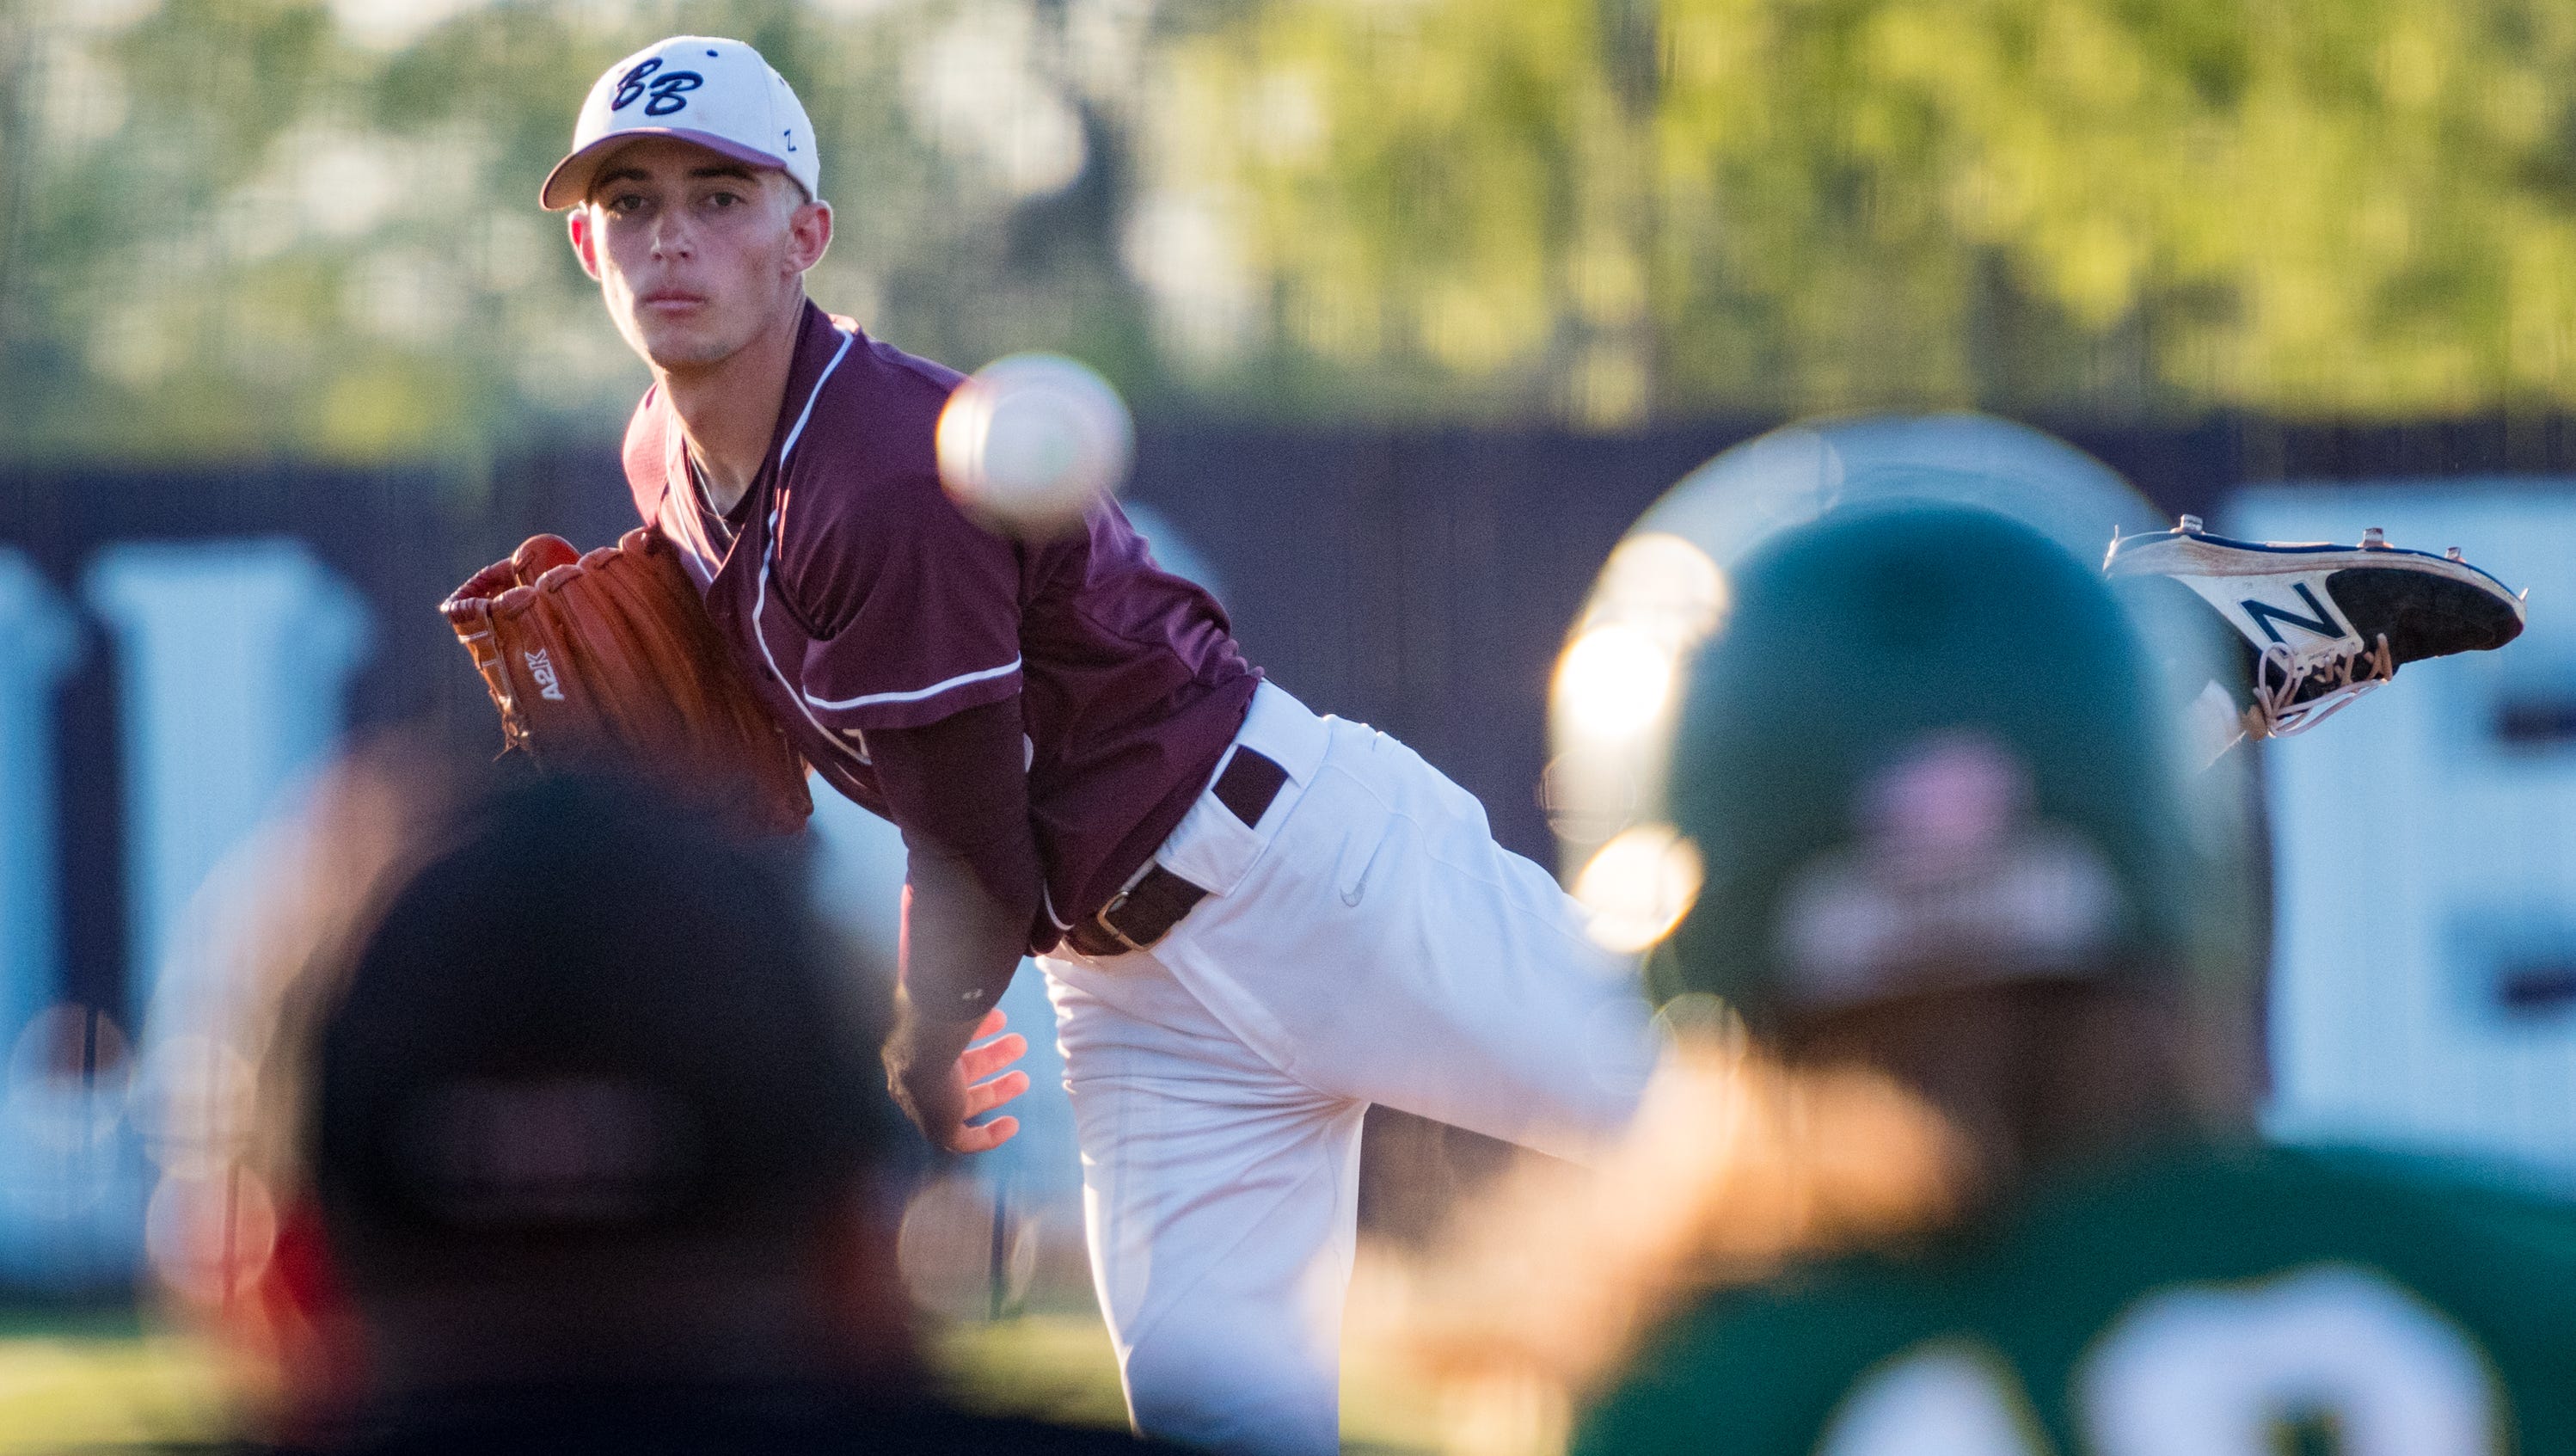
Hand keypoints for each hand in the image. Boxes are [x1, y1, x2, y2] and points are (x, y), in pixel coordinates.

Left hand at [884, 1000, 1029, 1153]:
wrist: (920, 1047)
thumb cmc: (938, 1016)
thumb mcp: (953, 996)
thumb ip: (966, 986)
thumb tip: (985, 960)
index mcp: (920, 1042)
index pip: (945, 1044)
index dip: (973, 1034)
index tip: (998, 1023)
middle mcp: (919, 1074)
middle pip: (960, 1072)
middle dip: (991, 1059)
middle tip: (1018, 1045)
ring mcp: (926, 1104)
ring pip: (966, 1100)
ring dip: (997, 1089)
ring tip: (1024, 1077)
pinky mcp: (937, 1129)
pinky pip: (965, 1140)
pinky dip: (989, 1135)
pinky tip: (1012, 1125)